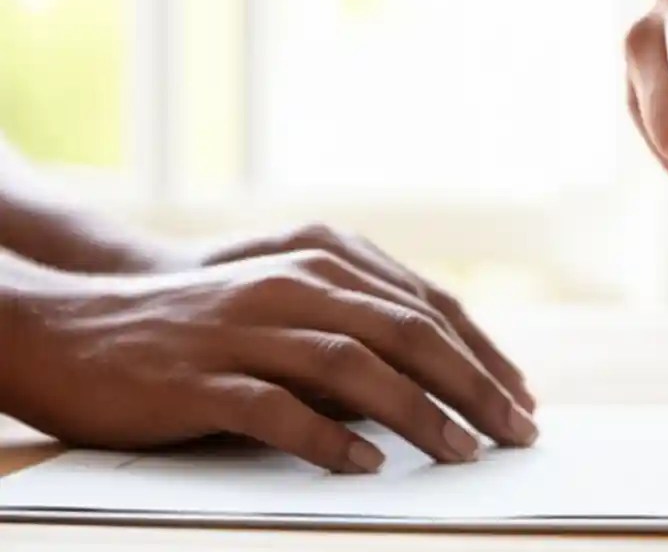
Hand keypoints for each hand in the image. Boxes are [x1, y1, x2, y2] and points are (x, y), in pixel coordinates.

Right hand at [0, 250, 537, 472]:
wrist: (78, 328)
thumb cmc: (199, 330)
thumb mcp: (284, 315)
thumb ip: (351, 335)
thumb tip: (431, 385)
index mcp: (321, 268)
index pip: (426, 311)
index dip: (481, 356)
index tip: (522, 399)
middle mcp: (292, 289)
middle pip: (406, 334)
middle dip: (473, 386)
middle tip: (518, 433)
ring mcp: (246, 331)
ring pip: (352, 367)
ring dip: (418, 413)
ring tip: (463, 455)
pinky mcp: (199, 378)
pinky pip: (275, 409)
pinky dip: (326, 438)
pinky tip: (366, 466)